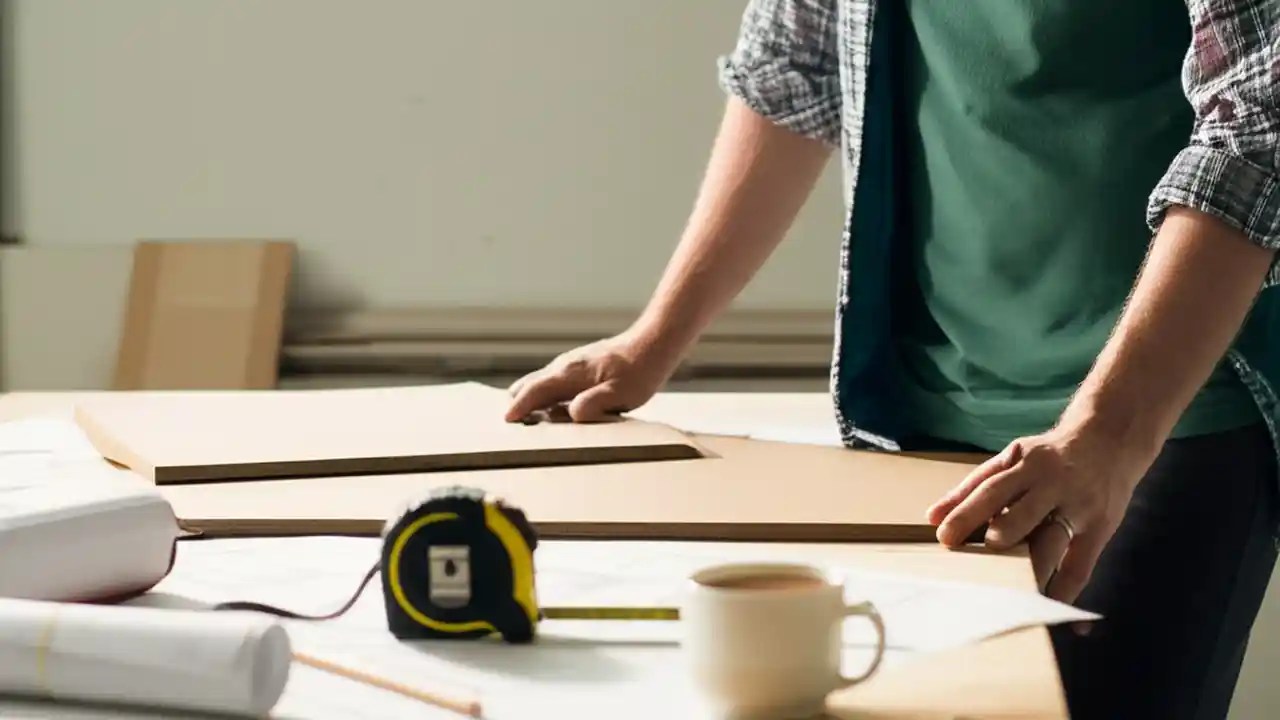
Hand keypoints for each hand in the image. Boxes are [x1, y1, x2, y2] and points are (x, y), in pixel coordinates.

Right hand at [504, 329, 680, 422]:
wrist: (652, 344)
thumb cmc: (639, 372)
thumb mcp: (620, 394)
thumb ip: (594, 404)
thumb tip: (571, 414)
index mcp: (570, 374)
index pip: (534, 391)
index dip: (519, 407)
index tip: (507, 421)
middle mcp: (565, 366)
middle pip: (530, 384)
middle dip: (520, 404)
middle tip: (517, 428)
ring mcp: (571, 363)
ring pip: (540, 382)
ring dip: (532, 400)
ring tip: (532, 423)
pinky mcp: (579, 366)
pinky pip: (553, 381)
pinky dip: (546, 395)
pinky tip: (556, 409)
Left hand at [925, 423, 1156, 602]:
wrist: (1111, 439)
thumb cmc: (1049, 455)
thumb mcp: (1012, 458)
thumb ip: (973, 486)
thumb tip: (932, 517)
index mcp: (1028, 463)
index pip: (992, 490)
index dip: (967, 514)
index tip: (944, 537)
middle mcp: (1055, 484)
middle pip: (1021, 516)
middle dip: (998, 540)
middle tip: (973, 565)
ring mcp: (1080, 508)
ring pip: (1051, 545)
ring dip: (1027, 572)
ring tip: (1004, 595)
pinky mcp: (1101, 530)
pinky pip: (1079, 568)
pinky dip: (1061, 591)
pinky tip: (1043, 606)